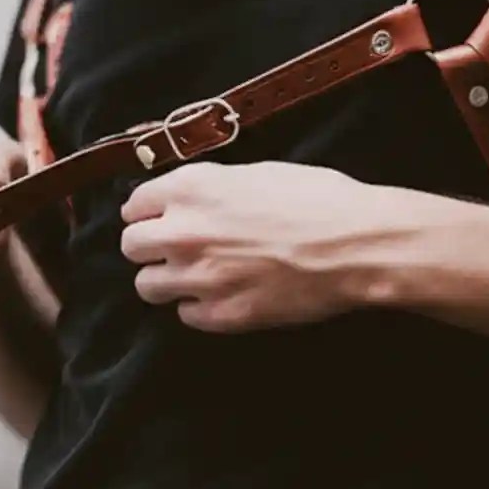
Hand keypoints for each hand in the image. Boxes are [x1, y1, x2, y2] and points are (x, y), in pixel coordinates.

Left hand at [120, 161, 408, 332]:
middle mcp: (182, 232)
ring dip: (165, 280)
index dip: (148, 213)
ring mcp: (198, 277)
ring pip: (146, 286)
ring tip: (194, 276)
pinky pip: (185, 315)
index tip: (159, 219)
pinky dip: (198, 307)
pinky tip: (223, 295)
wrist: (358, 244)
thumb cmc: (318, 199)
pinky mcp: (220, 314)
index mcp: (190, 189)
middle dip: (148, 247)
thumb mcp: (255, 173)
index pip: (134, 206)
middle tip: (172, 249)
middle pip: (130, 247)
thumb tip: (185, 201)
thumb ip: (208, 188)